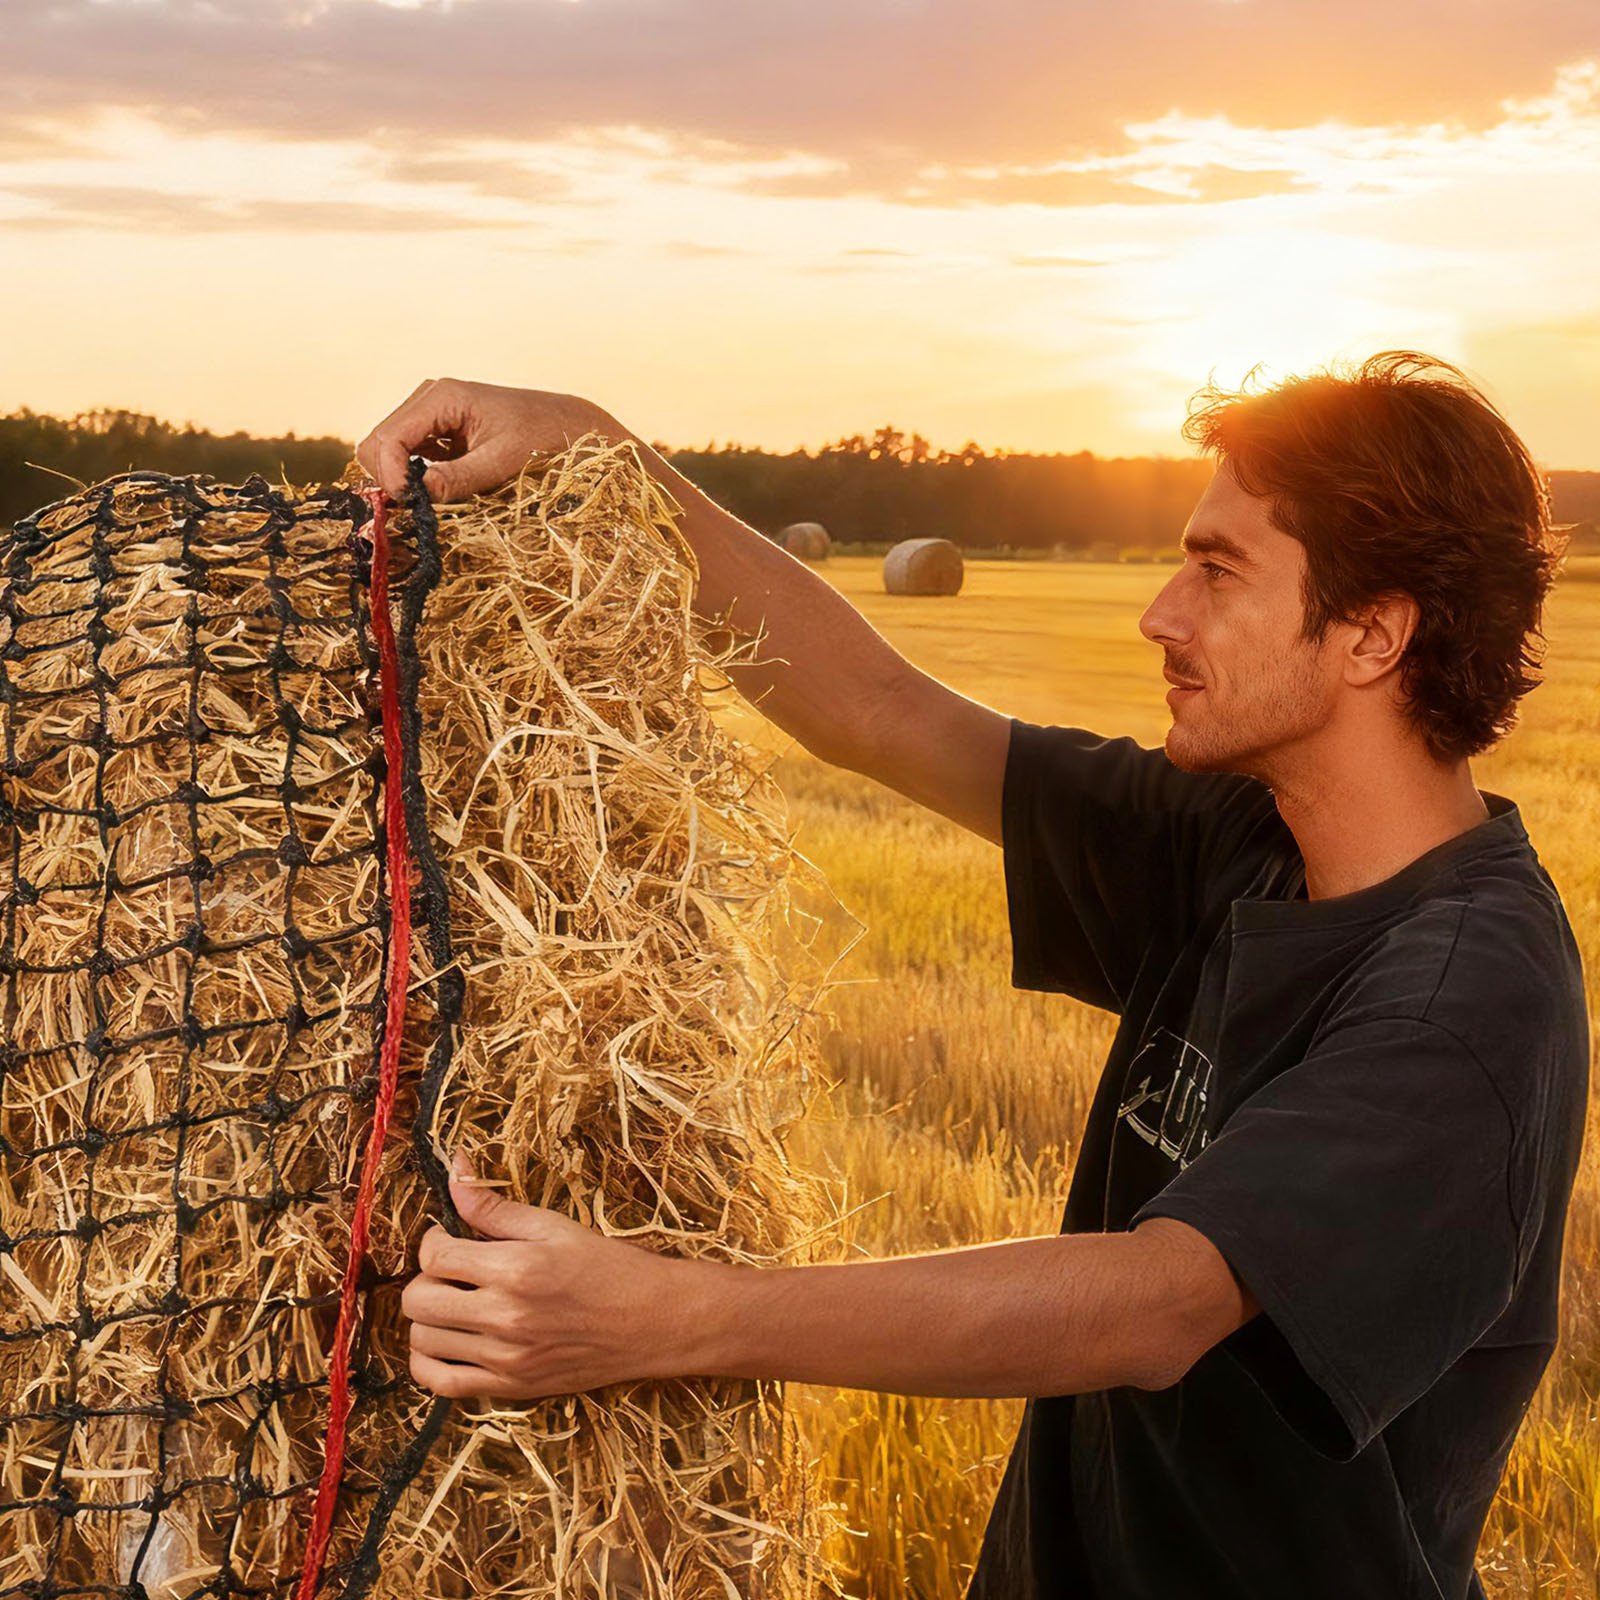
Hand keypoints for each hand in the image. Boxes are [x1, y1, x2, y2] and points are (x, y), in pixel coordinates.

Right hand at [355, 378, 624, 502]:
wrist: (568, 426)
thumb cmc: (542, 438)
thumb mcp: (502, 461)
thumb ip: (459, 477)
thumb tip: (417, 494)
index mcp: (441, 396)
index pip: (387, 438)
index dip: (390, 476)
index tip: (411, 506)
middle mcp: (428, 400)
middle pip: (376, 444)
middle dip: (389, 480)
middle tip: (418, 509)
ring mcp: (429, 415)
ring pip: (386, 453)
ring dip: (400, 482)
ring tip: (430, 502)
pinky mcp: (436, 433)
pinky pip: (407, 459)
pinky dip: (414, 480)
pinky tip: (439, 492)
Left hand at [401, 1151, 711, 1400]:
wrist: (652, 1321)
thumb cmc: (608, 1266)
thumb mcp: (553, 1226)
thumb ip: (494, 1207)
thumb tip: (455, 1167)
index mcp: (515, 1270)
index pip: (434, 1256)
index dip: (432, 1240)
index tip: (447, 1235)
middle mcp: (504, 1318)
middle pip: (418, 1301)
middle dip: (426, 1278)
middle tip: (451, 1269)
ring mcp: (505, 1359)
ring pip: (423, 1341)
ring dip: (429, 1316)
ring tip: (455, 1301)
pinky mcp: (511, 1388)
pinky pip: (441, 1384)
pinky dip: (428, 1363)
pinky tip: (446, 1341)